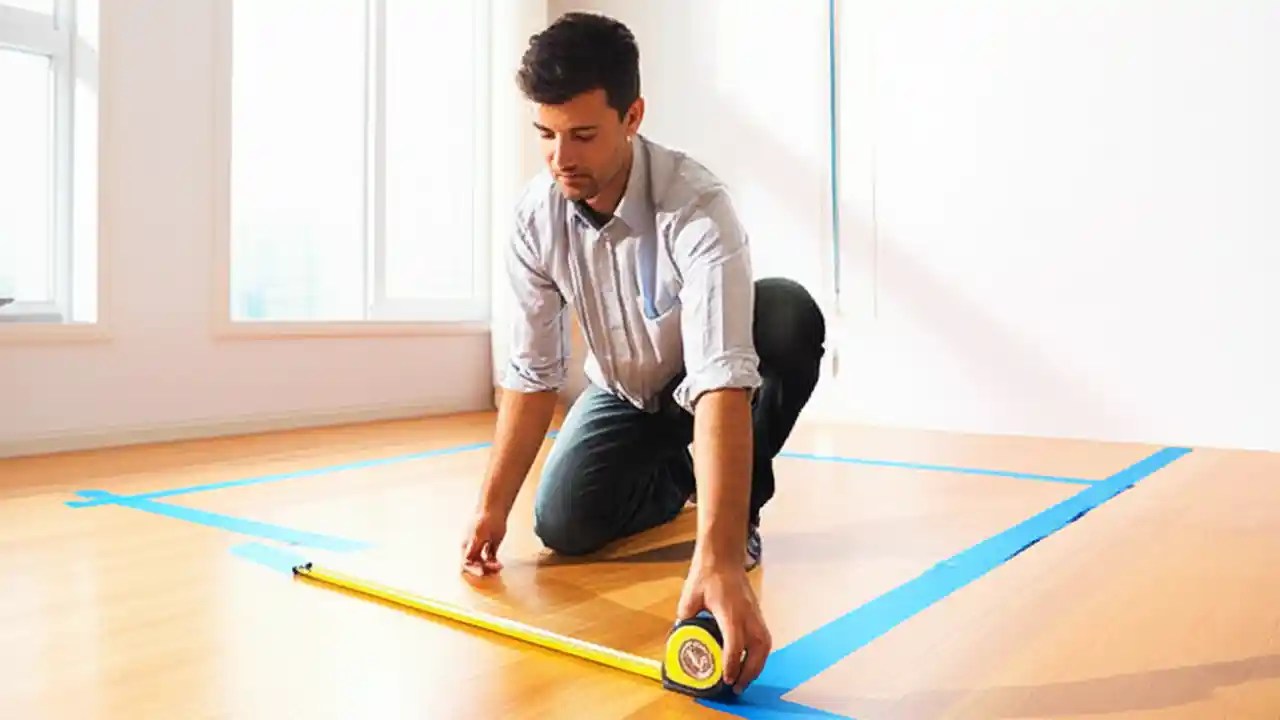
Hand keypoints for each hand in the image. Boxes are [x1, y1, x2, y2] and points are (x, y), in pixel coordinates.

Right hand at [460, 508, 506, 575]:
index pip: (466, 563)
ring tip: (499, 567)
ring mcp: (478, 546)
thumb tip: (465, 560)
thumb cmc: (486, 519)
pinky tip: (499, 564)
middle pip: (474, 565)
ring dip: (489, 567)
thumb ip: (473, 548)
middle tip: (495, 570)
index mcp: (466, 545)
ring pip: (481, 563)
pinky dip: (493, 562)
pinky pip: (488, 558)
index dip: (474, 570)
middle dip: (484, 570)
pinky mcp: (486, 545)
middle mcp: (470, 547)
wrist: (494, 508)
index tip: (483, 573)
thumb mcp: (480, 534)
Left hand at [676, 559, 771, 693]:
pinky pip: (764, 638)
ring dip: (758, 665)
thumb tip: (680, 636)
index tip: (726, 679)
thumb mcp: (689, 596)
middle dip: (750, 671)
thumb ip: (685, 618)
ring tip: (745, 679)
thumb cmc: (706, 574)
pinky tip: (749, 662)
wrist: (723, 556)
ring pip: (765, 644)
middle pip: (758, 648)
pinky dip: (759, 654)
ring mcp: (755, 613)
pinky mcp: (757, 613)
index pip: (735, 642)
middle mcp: (747, 613)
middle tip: (737, 687)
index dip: (731, 663)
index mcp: (730, 610)